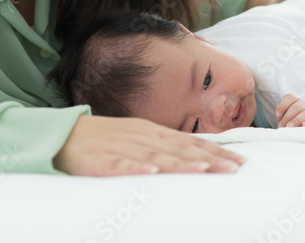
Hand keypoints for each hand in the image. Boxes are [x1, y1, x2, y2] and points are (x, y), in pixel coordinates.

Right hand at [52, 115, 245, 176]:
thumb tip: (197, 156)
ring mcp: (122, 147)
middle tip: (233, 168)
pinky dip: (135, 168)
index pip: (191, 141)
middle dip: (208, 158)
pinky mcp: (101, 161)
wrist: (65, 135)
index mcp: (153, 131)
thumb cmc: (107, 140)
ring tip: (202, 168)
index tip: (240, 161)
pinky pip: (120, 165)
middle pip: (180, 148)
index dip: (216, 151)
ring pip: (155, 156)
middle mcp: (142, 137)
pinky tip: (150, 173)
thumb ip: (165, 147)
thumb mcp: (139, 138)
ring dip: (180, 163)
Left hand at [275, 94, 304, 127]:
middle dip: (287, 117)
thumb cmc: (291, 120)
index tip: (278, 115)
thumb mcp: (284, 115)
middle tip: (281, 126)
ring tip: (289, 127)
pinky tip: (303, 126)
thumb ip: (279, 112)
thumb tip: (277, 111)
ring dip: (295, 121)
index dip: (283, 105)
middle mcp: (304, 105)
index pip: (290, 97)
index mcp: (295, 101)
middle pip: (296, 107)